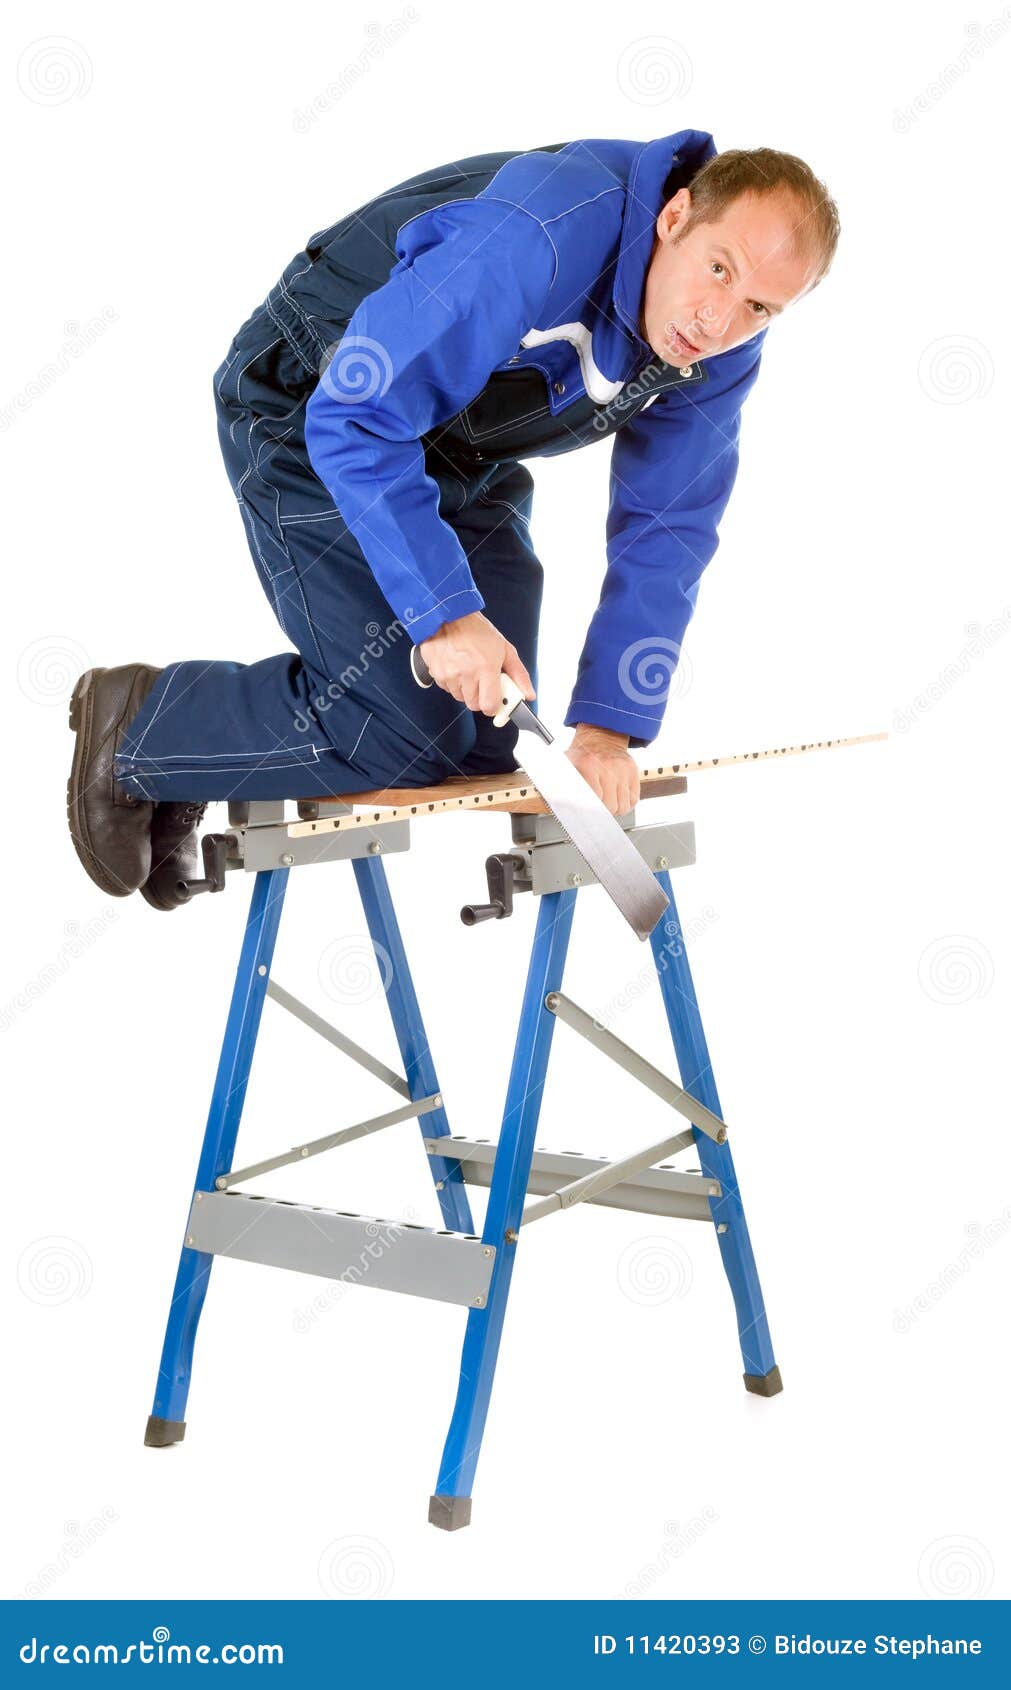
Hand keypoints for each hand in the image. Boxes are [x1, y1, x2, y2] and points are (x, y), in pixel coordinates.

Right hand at [419, 611, 534, 716]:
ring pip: (460, 698)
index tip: (497, 701)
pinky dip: (453, 683)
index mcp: (486, 668)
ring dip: (466, 690)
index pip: (489, 706)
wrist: (448, 614)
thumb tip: (529, 694)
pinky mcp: (436, 674)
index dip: (494, 706)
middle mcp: (466, 674)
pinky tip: (456, 666)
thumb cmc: (476, 630)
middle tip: (483, 681)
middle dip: (481, 697)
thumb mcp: (505, 649)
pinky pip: (447, 689)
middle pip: (474, 705)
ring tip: (469, 669)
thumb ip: (519, 674)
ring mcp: (449, 675)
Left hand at [566, 723, 640, 814]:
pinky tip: (616, 798)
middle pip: (610, 806)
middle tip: (596, 806)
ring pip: (623, 806)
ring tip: (607, 802)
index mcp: (588, 765)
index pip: (592, 800)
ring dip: (615, 809)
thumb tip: (563, 805)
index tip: (586, 813)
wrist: (601, 736)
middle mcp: (608, 766)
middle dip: (602, 811)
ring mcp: (623, 769)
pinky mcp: (633, 772)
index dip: (589, 810)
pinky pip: (634, 799)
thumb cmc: (583, 756)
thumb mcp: (568, 765)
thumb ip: (563, 785)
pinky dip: (626, 804)